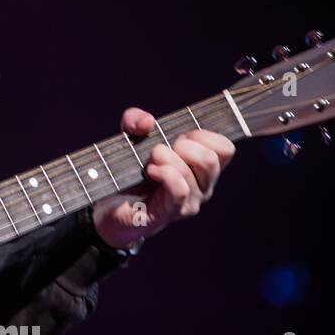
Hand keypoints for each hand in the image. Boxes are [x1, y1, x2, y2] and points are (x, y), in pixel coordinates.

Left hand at [91, 107, 235, 249]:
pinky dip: (165, 173)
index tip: (179, 137)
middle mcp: (202, 187)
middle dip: (183, 146)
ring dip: (166, 158)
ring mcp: (188, 202)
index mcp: (203, 168)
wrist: (110, 205)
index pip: (225, 148)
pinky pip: (180, 189)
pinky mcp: (169, 213)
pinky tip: (150, 171)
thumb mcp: (130, 138)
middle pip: (211, 159)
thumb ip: (135, 121)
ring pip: (191, 171)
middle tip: (160, 150)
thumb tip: (148, 121)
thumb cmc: (130, 172)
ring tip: (149, 161)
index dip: (203, 135)